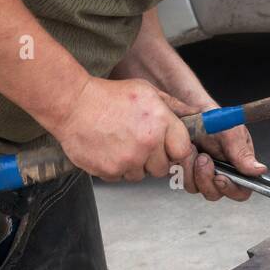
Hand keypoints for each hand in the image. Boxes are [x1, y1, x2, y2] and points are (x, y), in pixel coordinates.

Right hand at [51, 77, 193, 181]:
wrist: (72, 105)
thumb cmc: (109, 95)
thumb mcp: (147, 91)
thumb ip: (173, 107)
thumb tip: (197, 115)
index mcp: (161, 123)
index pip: (183, 151)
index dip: (174, 148)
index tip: (166, 145)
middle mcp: (148, 144)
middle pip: (163, 167)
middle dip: (154, 158)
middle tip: (138, 142)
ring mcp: (129, 160)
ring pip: (142, 175)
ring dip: (134, 164)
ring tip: (120, 143)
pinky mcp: (110, 171)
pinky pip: (121, 177)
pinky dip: (116, 168)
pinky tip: (108, 149)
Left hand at [158, 93, 265, 202]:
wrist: (191, 111)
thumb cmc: (215, 119)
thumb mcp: (231, 133)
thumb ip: (243, 154)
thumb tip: (260, 170)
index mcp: (239, 166)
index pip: (241, 191)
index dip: (231, 189)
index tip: (221, 178)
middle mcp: (222, 173)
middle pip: (217, 193)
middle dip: (207, 178)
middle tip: (204, 158)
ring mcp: (203, 174)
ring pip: (198, 189)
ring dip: (194, 171)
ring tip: (195, 150)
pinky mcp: (187, 172)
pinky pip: (183, 181)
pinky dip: (182, 167)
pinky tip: (186, 152)